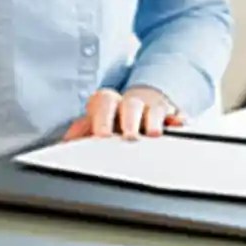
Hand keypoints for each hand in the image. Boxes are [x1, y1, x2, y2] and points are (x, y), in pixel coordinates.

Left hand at [62, 86, 186, 141]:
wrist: (139, 103)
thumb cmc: (114, 119)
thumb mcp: (94, 123)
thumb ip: (80, 131)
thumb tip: (64, 143)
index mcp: (109, 103)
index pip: (104, 102)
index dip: (102, 118)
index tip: (102, 136)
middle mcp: (132, 102)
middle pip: (131, 104)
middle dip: (130, 120)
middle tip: (130, 137)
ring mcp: (153, 107)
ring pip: (155, 108)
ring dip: (155, 120)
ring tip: (154, 134)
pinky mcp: (171, 114)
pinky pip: (177, 114)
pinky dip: (179, 119)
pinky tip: (181, 124)